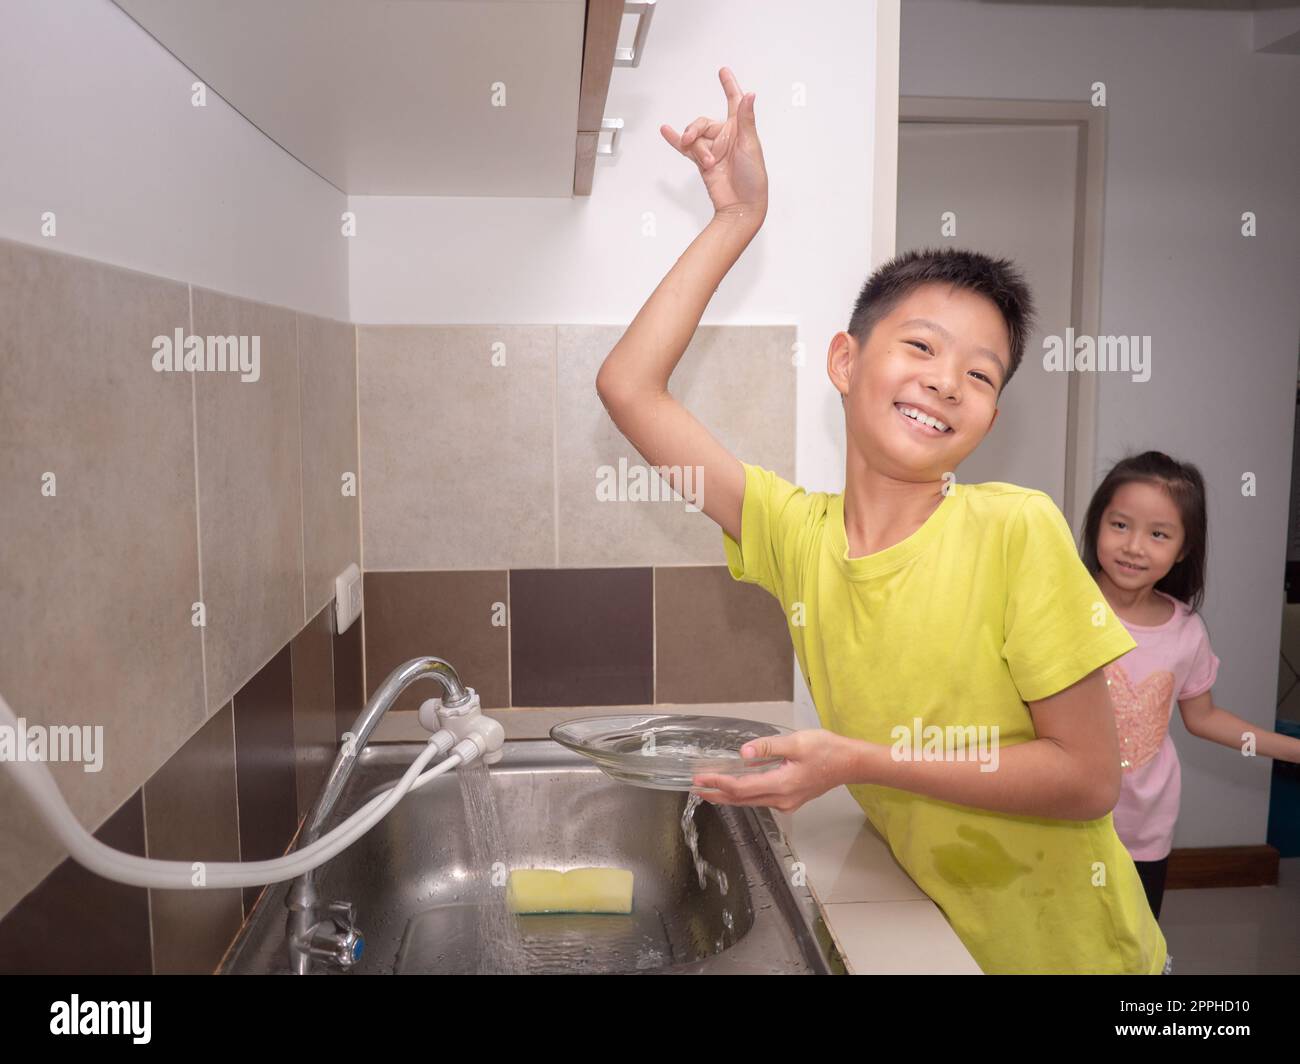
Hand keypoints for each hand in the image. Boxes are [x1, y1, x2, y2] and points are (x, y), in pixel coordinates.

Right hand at [661, 66, 768, 220]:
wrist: (741, 206)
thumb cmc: (753, 179)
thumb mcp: (750, 145)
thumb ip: (745, 119)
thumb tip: (749, 95)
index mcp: (740, 130)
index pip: (734, 101)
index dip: (729, 86)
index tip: (723, 72)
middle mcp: (725, 138)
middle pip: (703, 123)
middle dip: (695, 130)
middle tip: (692, 141)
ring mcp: (712, 150)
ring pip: (694, 138)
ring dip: (696, 148)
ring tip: (705, 162)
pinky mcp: (702, 162)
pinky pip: (685, 148)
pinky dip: (674, 139)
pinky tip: (666, 131)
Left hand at [691, 729, 858, 813]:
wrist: (851, 763)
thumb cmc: (827, 750)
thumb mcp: (796, 743)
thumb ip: (768, 748)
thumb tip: (743, 754)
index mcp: (782, 785)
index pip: (741, 788)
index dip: (718, 784)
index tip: (700, 779)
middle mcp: (782, 799)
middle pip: (742, 800)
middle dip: (717, 794)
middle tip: (695, 787)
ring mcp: (786, 802)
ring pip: (750, 802)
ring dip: (728, 796)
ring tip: (709, 789)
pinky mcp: (790, 799)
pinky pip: (760, 799)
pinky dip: (743, 794)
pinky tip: (735, 789)